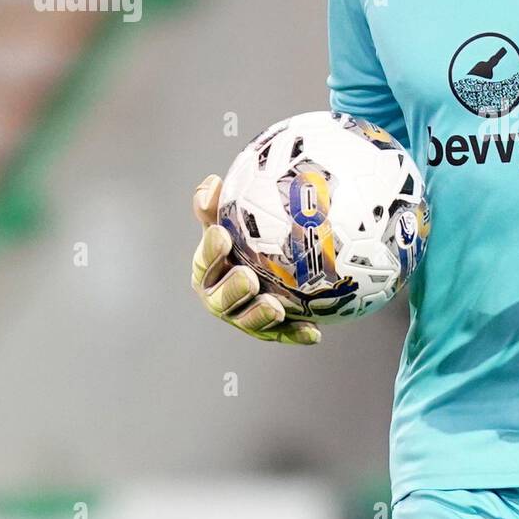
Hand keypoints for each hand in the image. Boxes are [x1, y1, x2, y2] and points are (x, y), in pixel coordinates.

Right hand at [191, 174, 320, 344]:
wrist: (270, 261)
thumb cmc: (245, 237)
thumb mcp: (229, 218)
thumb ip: (217, 204)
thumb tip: (212, 184)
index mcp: (207, 270)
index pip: (204, 262)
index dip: (210, 250)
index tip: (222, 234)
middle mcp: (220, 297)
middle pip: (220, 300)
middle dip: (232, 290)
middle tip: (249, 277)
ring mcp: (243, 316)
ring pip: (249, 321)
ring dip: (260, 316)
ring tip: (276, 307)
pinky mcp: (269, 330)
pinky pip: (283, 334)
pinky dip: (297, 334)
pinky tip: (314, 332)